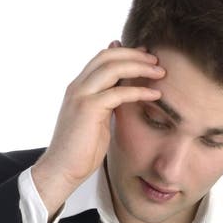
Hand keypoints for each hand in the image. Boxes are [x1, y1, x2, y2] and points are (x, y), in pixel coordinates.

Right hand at [31, 42, 164, 217]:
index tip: (147, 56)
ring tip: (160, 73)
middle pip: (108, 56)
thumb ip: (107, 102)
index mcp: (79, 88)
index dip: (126, 53)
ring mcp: (81, 96)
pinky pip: (119, 92)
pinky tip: (155, 95)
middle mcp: (78, 87)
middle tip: (157, 60)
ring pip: (113, 68)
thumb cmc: (81, 150)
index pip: (102, 58)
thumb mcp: (97, 119)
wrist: (62, 169)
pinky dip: (139, 91)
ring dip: (140, 67)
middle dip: (135, 54)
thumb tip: (121, 92)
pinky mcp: (89, 108)